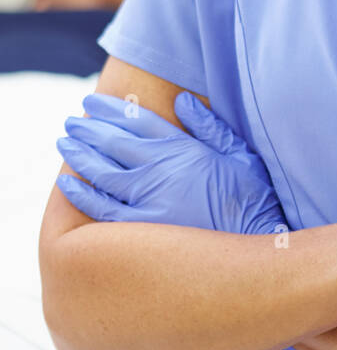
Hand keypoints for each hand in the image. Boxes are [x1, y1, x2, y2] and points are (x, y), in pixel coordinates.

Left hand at [55, 91, 300, 349]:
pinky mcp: (141, 231)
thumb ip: (210, 127)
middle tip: (70, 122)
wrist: (259, 248)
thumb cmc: (255, 201)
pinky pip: (100, 210)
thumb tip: (183, 101)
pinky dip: (81, 195)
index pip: (138, 121)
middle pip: (113, 142)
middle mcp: (161, 169)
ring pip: (101, 171)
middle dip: (88, 129)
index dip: (111, 110)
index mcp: (184, 148)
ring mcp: (148, 199)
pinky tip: (68, 184)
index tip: (92, 103)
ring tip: (64, 143)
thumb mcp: (240, 154)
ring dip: (79, 155)